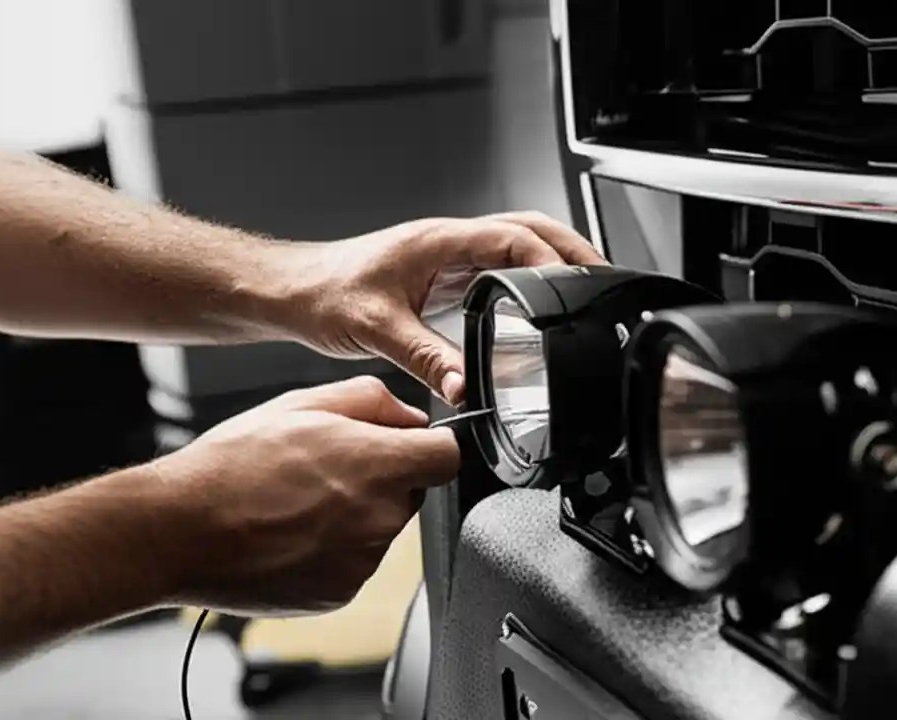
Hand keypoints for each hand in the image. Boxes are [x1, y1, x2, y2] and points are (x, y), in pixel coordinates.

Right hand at [152, 376, 457, 614]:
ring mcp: (362, 562)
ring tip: (295, 501)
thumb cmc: (232, 466)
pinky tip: (289, 533)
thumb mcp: (304, 402)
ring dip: (353, 514)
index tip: (406, 445)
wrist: (178, 531)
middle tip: (324, 469)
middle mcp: (380, 519)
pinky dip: (331, 549)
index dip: (428, 446)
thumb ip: (373, 401)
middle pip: (411, 492)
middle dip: (381, 478)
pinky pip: (353, 561)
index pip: (448, 456)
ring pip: (379, 528)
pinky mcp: (340, 593)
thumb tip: (410, 416)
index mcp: (380, 466)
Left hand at [284, 212, 605, 404]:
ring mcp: (449, 254)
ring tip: (585, 288)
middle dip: (572, 249)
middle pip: (530, 230)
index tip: (578, 288)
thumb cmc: (323, 295)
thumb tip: (468, 386)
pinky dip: (529, 278)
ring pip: (518, 243)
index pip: (515, 238)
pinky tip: (539, 304)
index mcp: (440, 241)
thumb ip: (427, 358)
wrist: (292, 291)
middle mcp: (449, 241)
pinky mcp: (444, 273)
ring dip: (554, 259)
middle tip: (604, 279)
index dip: (554, 261)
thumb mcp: (378, 330)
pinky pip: (499, 266)